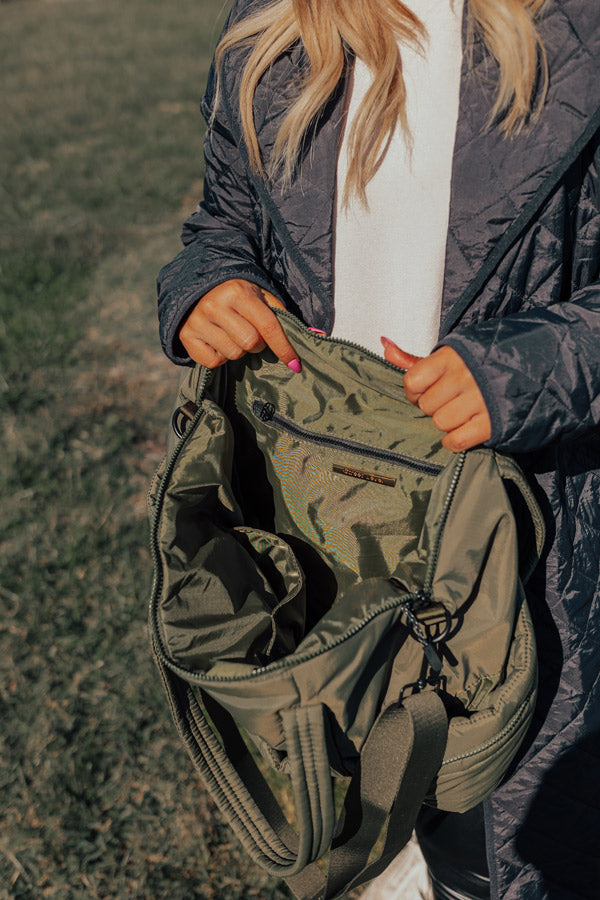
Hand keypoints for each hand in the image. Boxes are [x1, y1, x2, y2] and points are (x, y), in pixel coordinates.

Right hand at [179, 279, 300, 370]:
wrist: (198, 287)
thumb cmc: (237, 295)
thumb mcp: (260, 296)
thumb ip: (283, 315)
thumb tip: (316, 335)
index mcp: (238, 292)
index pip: (267, 325)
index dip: (283, 347)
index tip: (295, 365)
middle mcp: (215, 305)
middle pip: (250, 343)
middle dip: (257, 343)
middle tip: (250, 332)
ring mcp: (198, 321)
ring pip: (233, 354)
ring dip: (238, 350)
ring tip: (232, 334)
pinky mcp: (186, 336)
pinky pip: (214, 362)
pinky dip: (220, 357)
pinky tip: (217, 341)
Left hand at [380, 338, 490, 451]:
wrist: (541, 363)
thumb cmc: (488, 360)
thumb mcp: (454, 353)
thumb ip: (416, 358)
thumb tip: (384, 344)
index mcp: (452, 356)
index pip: (412, 381)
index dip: (414, 391)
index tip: (425, 391)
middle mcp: (464, 376)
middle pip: (426, 405)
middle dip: (434, 406)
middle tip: (450, 401)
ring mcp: (480, 399)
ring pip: (440, 423)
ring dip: (447, 423)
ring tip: (462, 413)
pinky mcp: (492, 422)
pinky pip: (456, 440)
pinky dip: (456, 440)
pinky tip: (465, 429)